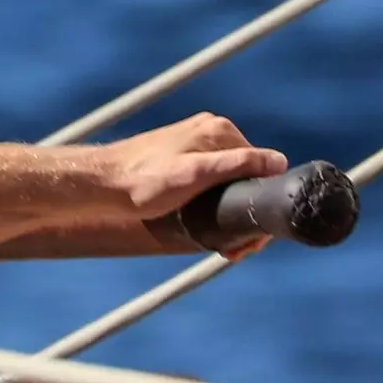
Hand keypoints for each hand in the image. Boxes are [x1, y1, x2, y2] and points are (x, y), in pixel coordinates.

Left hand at [0, 116, 286, 255]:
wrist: (104, 184)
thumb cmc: (145, 182)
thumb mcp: (195, 174)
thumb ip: (236, 165)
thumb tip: (278, 160)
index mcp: (218, 130)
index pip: (262, 168)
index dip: (262, 205)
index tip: (252, 239)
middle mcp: (211, 133)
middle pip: (248, 180)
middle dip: (248, 217)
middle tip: (238, 252)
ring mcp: (198, 146)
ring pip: (233, 187)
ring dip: (235, 218)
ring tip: (227, 249)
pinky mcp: (186, 161)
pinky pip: (216, 187)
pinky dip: (220, 210)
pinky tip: (215, 233)